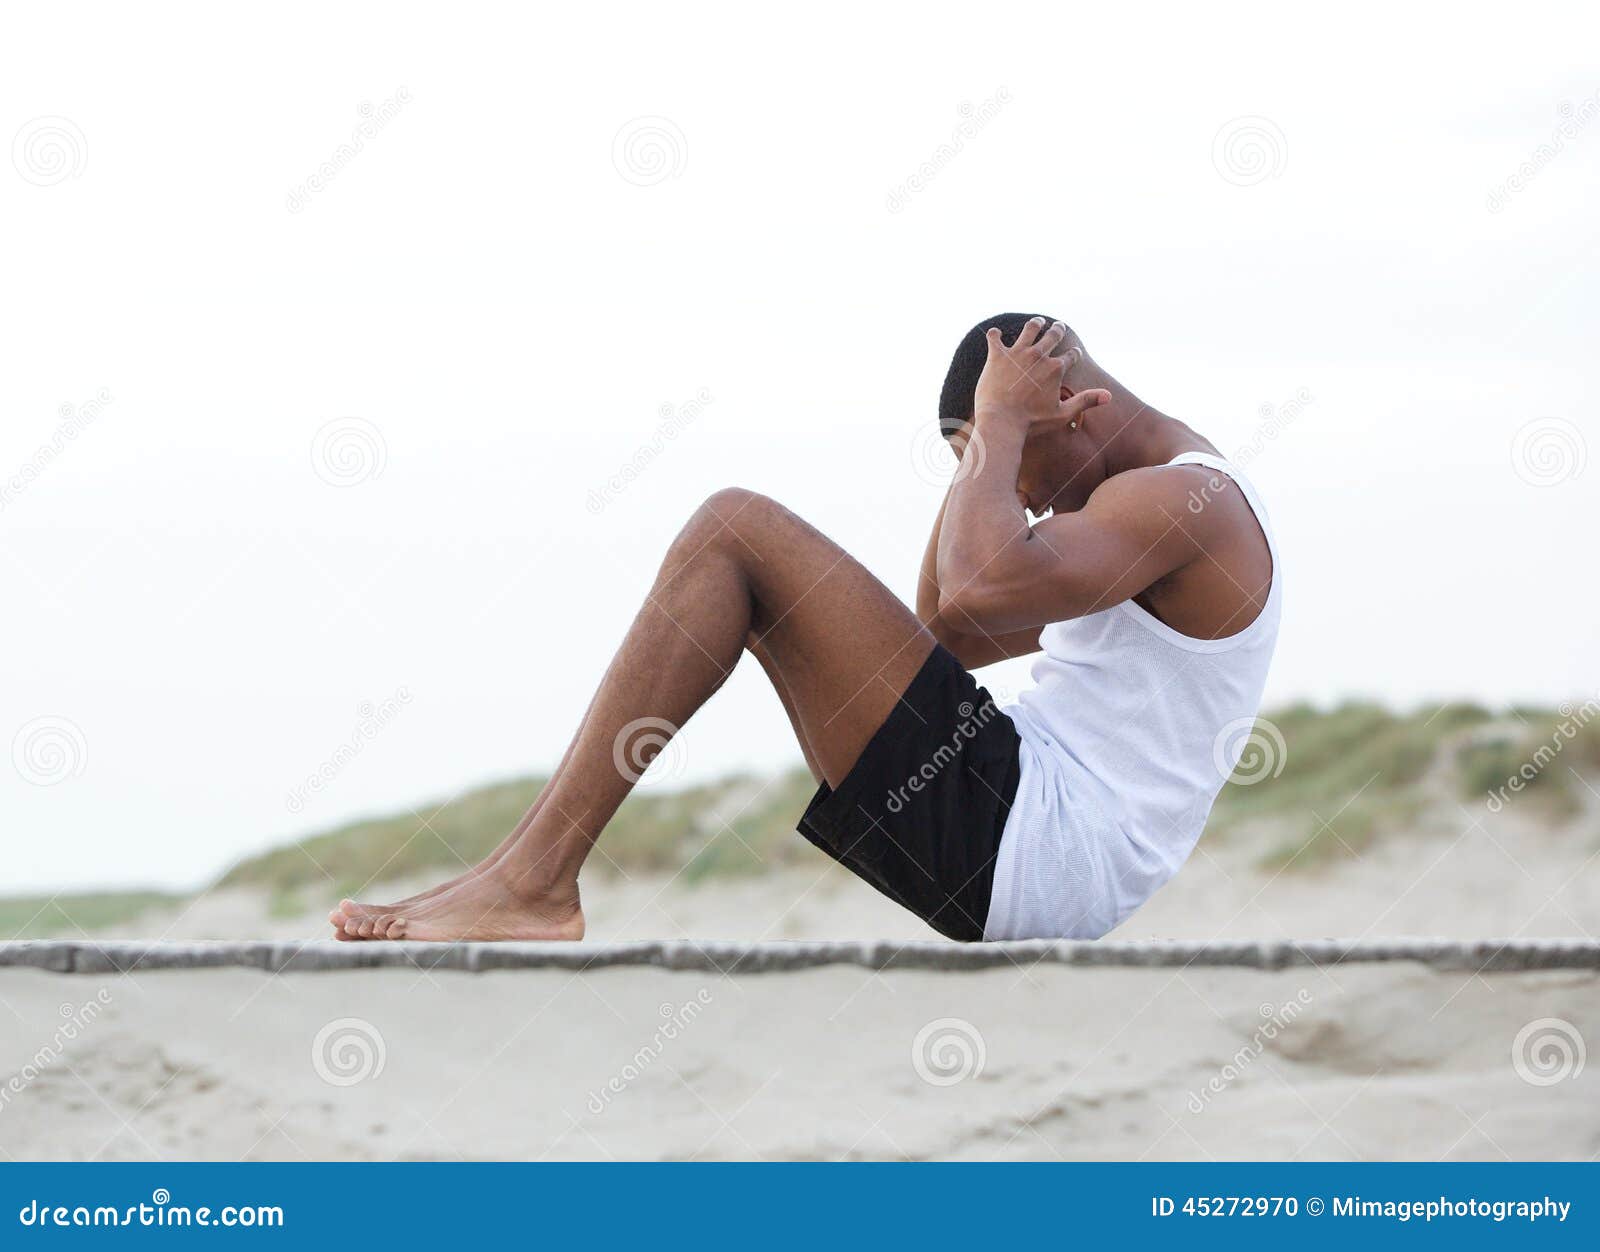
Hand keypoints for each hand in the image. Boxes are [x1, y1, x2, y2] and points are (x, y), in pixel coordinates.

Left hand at [972, 317, 1108, 429]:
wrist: (1001, 421)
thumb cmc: (1031, 422)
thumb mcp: (1062, 414)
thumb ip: (1085, 401)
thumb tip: (1109, 396)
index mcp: (1056, 369)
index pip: (1071, 356)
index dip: (1074, 354)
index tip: (1075, 353)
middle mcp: (1038, 356)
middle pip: (1053, 335)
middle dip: (1058, 329)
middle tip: (1059, 326)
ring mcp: (1017, 353)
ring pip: (1030, 329)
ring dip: (1036, 323)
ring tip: (1037, 322)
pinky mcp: (997, 356)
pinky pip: (995, 338)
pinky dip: (995, 335)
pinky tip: (995, 334)